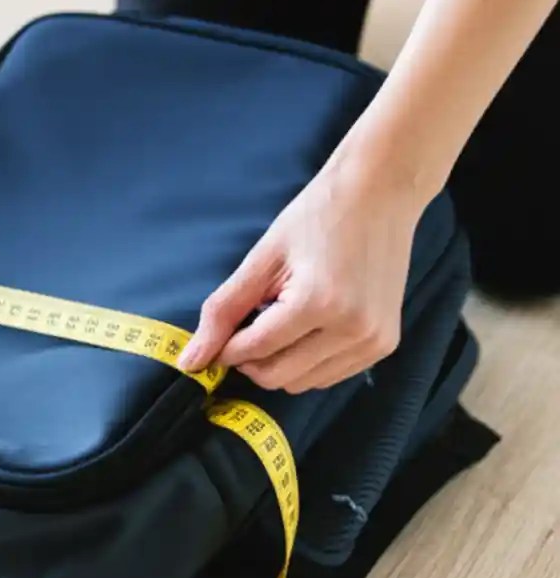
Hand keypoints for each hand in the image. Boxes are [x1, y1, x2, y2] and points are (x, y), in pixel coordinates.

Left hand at [177, 164, 425, 392]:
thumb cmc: (317, 218)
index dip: (226, 349)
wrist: (380, 194)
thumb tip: (190, 362)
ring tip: (282, 318)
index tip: (219, 334)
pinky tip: (306, 327)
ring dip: (280, 362)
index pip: (253, 351)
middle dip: (251, 359)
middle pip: (277, 377)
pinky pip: (330, 376)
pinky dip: (307, 363)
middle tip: (248, 324)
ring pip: (303, 383)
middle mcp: (352, 330)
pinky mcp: (385, 345)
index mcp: (318, 303)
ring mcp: (374, 341)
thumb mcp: (262, 259)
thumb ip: (223, 311)